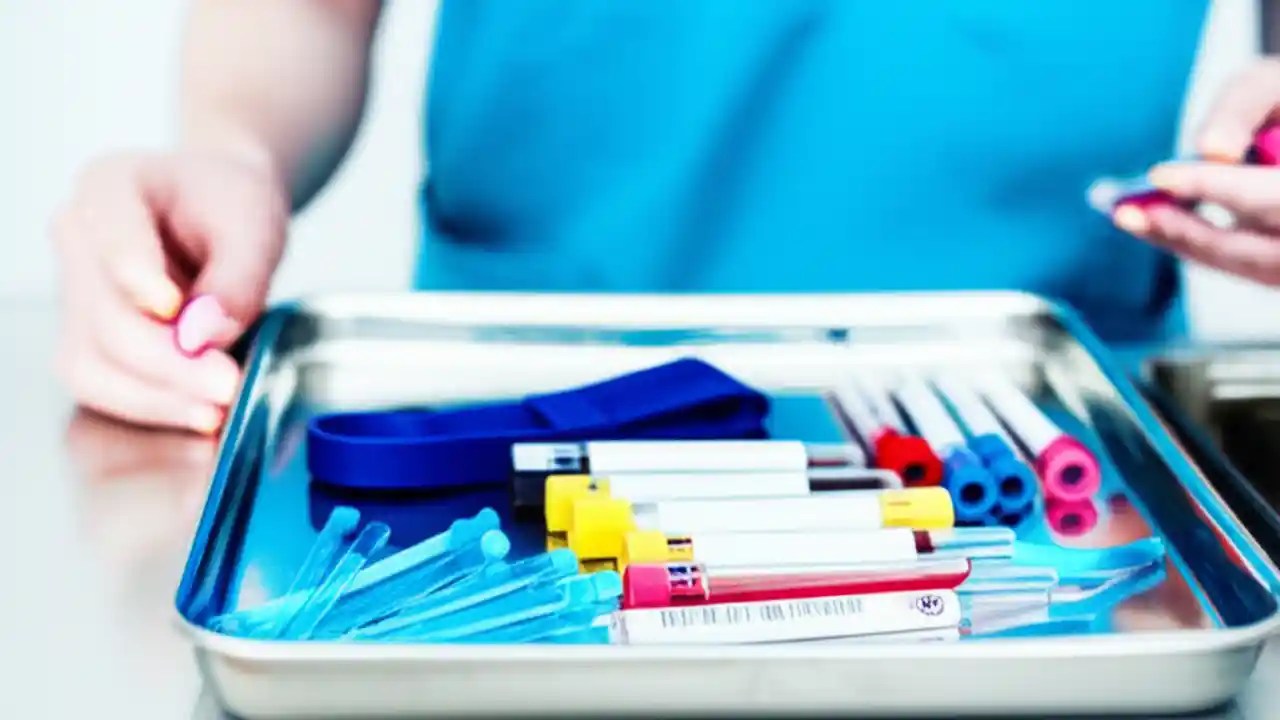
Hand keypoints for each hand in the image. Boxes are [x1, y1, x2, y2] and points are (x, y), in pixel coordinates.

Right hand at [51, 148, 287, 432]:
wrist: (224, 209)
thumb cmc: (234, 206)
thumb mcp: (255, 227)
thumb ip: (235, 279)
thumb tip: (202, 339)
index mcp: (110, 185)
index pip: (109, 235)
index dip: (139, 279)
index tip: (180, 313)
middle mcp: (77, 238)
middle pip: (103, 318)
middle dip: (167, 364)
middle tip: (227, 385)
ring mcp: (75, 291)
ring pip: (90, 364)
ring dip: (153, 398)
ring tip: (213, 411)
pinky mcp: (90, 337)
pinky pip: (103, 385)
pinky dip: (150, 406)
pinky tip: (197, 412)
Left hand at [1113, 58, 1279, 284]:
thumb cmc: (1279, 100)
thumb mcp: (1269, 84)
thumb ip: (1242, 110)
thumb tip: (1211, 150)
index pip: (1274, 197)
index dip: (1215, 186)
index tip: (1159, 176)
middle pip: (1261, 250)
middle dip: (1190, 230)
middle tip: (1127, 213)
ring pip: (1249, 263)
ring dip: (1184, 242)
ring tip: (1128, 217)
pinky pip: (1244, 264)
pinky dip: (1195, 245)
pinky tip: (1149, 222)